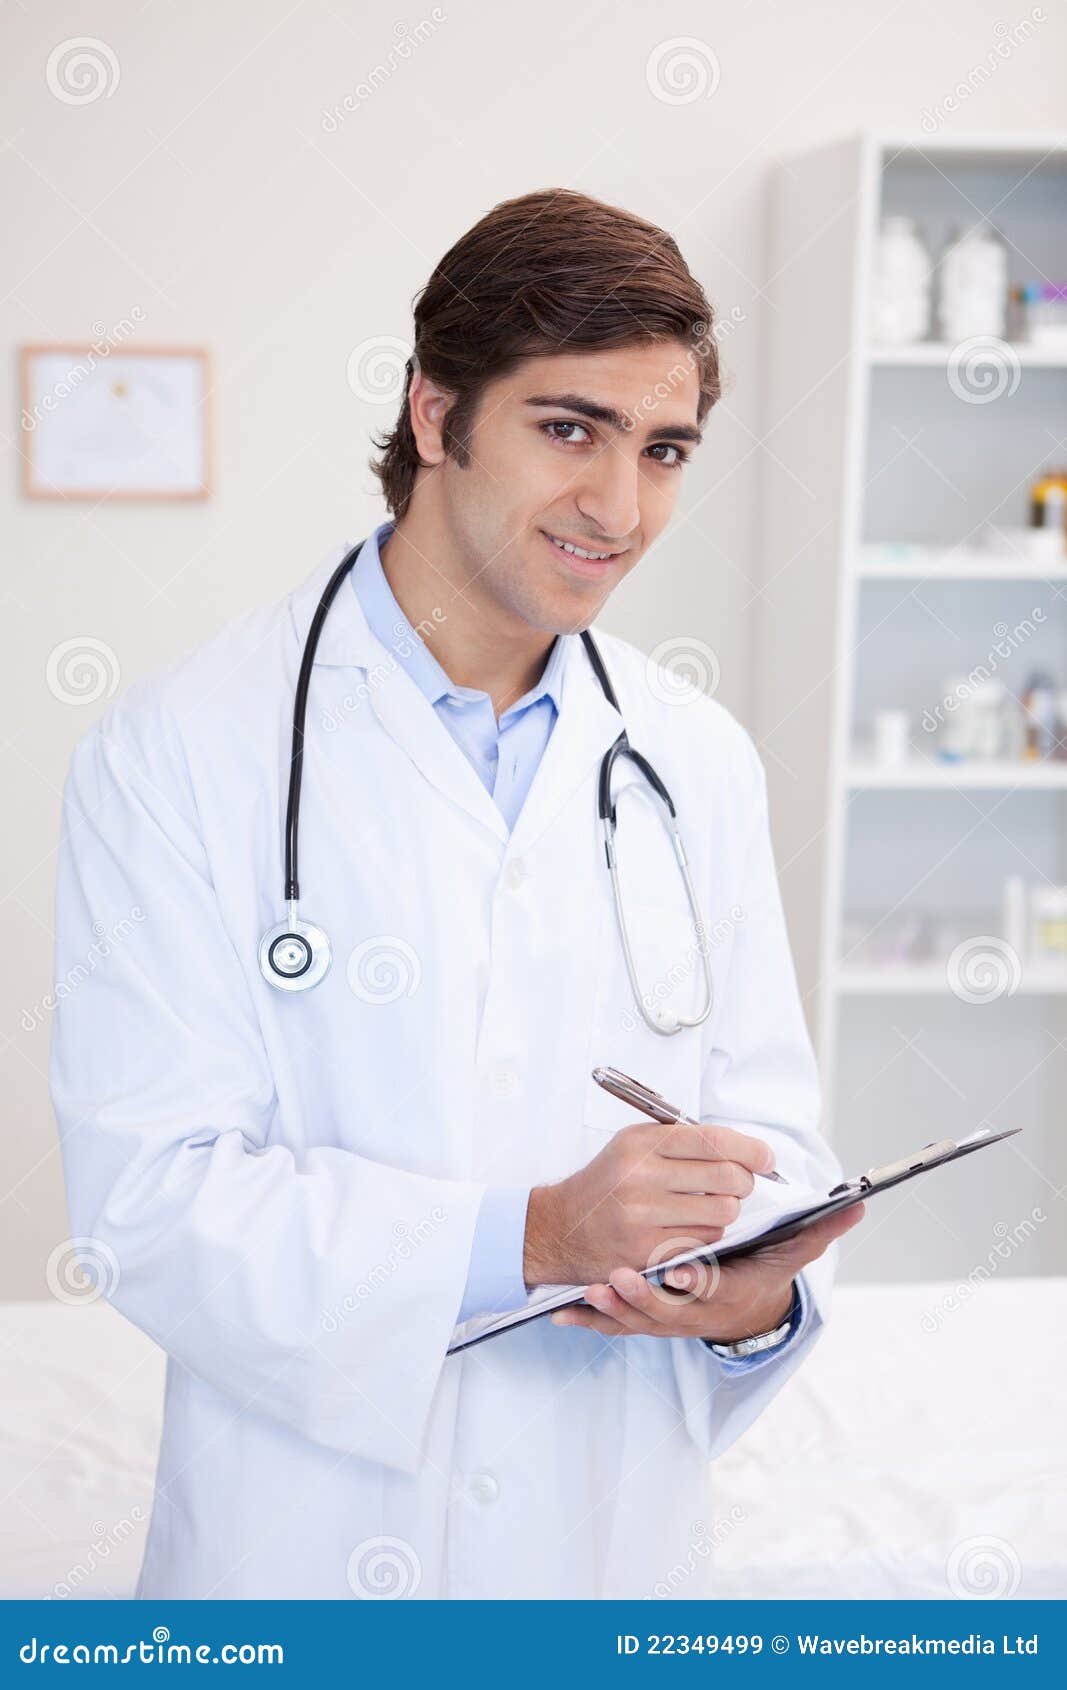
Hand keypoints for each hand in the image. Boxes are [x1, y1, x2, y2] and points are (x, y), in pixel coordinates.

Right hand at [523, 1117, 777, 1287]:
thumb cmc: (608, 1182)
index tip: (766, 1159)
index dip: (750, 1150)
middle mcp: (640, 1176)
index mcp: (641, 1143)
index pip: (714, 1141)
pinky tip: (688, 1228)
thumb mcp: (633, 1144)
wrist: (562, 1228)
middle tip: (738, 1184)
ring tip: (706, 1206)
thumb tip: (743, 1149)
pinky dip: (706, 1235)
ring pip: (722, 1213)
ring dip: (725, 1211)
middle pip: (727, 1178)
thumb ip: (682, 1141)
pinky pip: (705, 1241)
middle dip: (743, 1182)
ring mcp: (643, 1217)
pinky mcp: (647, 1252)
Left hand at [549, 1202, 864, 1342]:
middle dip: (640, 1300)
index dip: (696, 1284)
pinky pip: (615, 1327)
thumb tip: (857, 1206)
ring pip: (637, 1323)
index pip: (713, 1290)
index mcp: (729, 1293)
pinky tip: (563, 1314)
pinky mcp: (645, 1320)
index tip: (678, 1271)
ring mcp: (668, 1320)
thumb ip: (819, 1229)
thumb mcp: (792, 1254)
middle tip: (614, 1279)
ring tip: (587, 1291)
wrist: (744, 1311)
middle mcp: (696, 1313)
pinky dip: (590, 1322)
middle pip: (665, 1313)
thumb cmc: (762, 1273)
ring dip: (611, 1311)